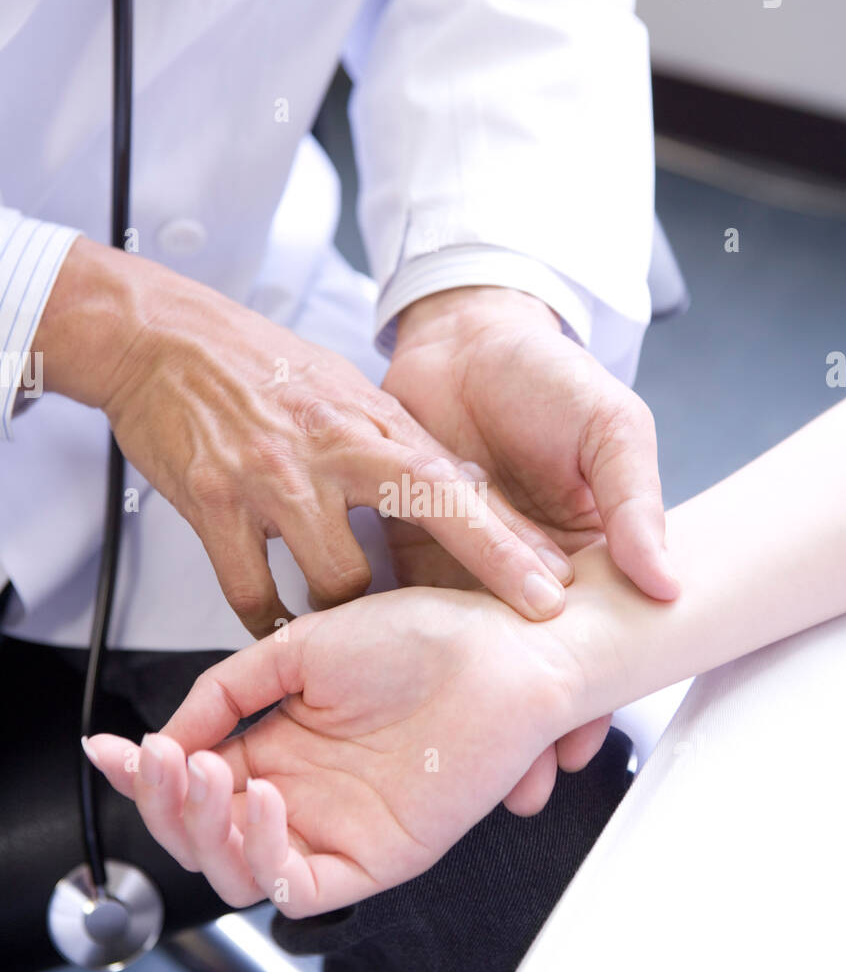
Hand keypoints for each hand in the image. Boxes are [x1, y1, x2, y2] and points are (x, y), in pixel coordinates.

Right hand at [38, 240, 572, 635]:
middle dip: (475, 577)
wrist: (167, 340)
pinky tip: (280, 625)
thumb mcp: (350, 394)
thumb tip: (468, 491)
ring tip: (352, 621)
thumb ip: (403, 447)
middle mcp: (331, 451)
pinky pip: (252, 595)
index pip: (455, 486)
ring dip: (349, 613)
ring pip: (335, 583)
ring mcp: (273, 481)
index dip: (507, 542)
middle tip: (508, 630)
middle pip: (419, 523)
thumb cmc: (264, 369)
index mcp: (373, 424)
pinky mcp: (213, 507)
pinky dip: (270, 621)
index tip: (552, 588)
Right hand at [84, 583, 588, 916]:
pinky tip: (259, 797)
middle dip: (166, 803)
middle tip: (163, 760)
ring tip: (207, 773)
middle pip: (204, 834)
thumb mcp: (302, 647)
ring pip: (238, 871)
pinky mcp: (377, 858)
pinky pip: (298, 886)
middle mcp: (305, 794)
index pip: (196, 783)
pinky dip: (262, 853)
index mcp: (285, 746)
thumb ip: (228, 690)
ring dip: (204, 830)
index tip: (108, 749)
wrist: (503, 648)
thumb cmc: (426, 637)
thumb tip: (168, 735)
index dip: (144, 774)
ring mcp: (338, 829)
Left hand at [383, 286, 677, 768]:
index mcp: (577, 557)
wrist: (469, 334)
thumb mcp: (611, 431)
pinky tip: (369, 687)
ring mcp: (454, 561)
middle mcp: (514, 572)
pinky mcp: (399, 540)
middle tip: (513, 790)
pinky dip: (380, 641)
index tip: (574, 751)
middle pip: (515, 664)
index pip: (586, 644)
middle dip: (516, 728)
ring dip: (447, 704)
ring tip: (438, 765)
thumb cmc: (551, 380)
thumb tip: (668, 583)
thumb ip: (635, 502)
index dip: (584, 699)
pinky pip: (389, 598)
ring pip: (451, 648)